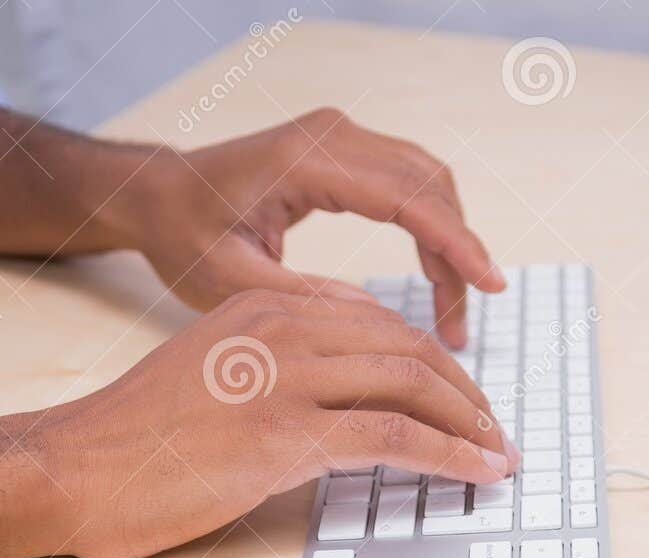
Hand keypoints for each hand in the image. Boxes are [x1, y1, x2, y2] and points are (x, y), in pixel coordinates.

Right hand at [41, 288, 518, 557]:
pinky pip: (391, 435)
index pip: (376, 324)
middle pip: (405, 347)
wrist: (70, 469)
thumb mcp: (207, 388)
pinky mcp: (282, 435)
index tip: (463, 402)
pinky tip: (477, 472)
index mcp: (262, 315)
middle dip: (465, 392)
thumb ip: (267, 382)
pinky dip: (447, 453)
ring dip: (470, 422)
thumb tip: (328, 416)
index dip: (433, 364)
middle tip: (496, 432)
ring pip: (409, 383)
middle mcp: (278, 332)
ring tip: (500, 455)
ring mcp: (281, 379)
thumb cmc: (130, 445)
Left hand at [126, 109, 504, 345]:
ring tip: (449, 320)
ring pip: (426, 186)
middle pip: (428, 187)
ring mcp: (340, 140)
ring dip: (448, 248)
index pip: (406, 197)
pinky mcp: (342, 155)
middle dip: (457, 257)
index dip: (454, 243)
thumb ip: (305, 300)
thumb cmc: (186, 237)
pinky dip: (430, 233)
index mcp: (306, 160)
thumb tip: (377, 327)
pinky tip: (433, 283)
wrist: (159, 197)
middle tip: (460, 329)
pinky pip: (407, 188)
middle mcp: (332, 137)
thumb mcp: (235, 283)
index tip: (488, 284)